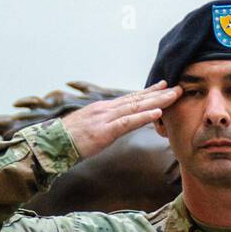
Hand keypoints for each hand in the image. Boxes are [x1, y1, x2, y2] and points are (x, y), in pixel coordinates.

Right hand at [61, 82, 179, 160]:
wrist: (52, 144)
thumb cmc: (71, 139)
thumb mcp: (93, 129)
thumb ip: (107, 124)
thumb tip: (119, 125)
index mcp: (105, 109)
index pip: (131, 98)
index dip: (149, 92)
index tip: (164, 87)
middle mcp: (107, 109)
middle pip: (137, 99)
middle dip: (159, 94)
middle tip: (178, 88)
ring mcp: (106, 118)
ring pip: (136, 107)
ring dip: (156, 101)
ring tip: (173, 96)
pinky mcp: (105, 131)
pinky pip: (127, 122)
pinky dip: (143, 117)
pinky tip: (156, 113)